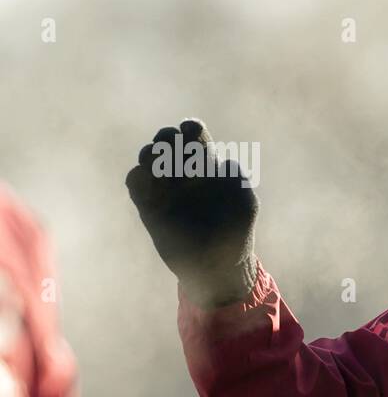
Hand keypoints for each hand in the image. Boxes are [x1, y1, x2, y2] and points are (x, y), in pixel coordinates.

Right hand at [125, 118, 259, 308]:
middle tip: (172, 152)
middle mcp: (183, 171)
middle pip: (167, 140)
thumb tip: (225, 163)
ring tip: (160, 169)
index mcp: (208, 165)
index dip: (190, 129)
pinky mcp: (147, 204)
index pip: (193, 134)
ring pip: (148, 156)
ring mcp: (164, 187)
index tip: (191, 132)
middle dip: (167, 139)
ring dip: (150, 155)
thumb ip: (236, 181)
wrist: (216, 266)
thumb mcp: (244, 205)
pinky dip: (139, 177)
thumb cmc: (235, 232)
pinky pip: (135, 180)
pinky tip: (151, 188)